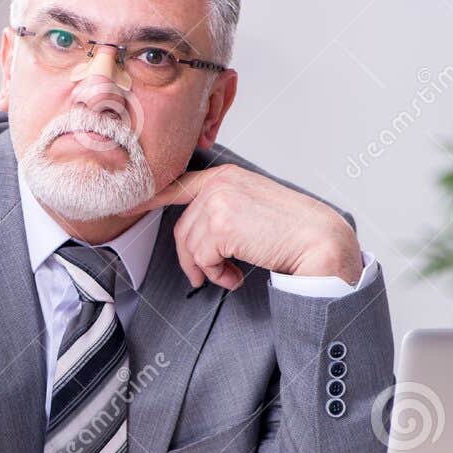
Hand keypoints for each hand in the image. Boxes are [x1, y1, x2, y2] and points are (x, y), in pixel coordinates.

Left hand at [136, 164, 361, 289]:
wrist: (320, 241)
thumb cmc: (293, 231)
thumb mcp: (252, 207)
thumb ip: (223, 208)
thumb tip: (196, 232)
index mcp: (227, 175)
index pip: (179, 185)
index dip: (152, 198)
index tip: (133, 206)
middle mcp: (219, 183)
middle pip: (182, 227)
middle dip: (192, 258)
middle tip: (209, 276)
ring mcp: (218, 202)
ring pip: (189, 245)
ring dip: (207, 270)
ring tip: (230, 275)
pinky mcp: (220, 225)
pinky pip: (201, 259)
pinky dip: (216, 276)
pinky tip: (236, 277)